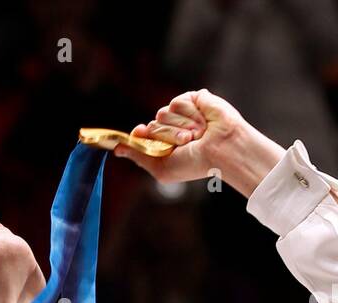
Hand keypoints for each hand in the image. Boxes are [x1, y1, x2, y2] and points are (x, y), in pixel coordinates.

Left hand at [114, 88, 246, 183]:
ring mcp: (183, 113)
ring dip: (180, 127)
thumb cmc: (195, 164)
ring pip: (163, 112)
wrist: (221, 150)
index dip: (141, 134)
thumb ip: (138, 156)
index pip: (143, 134)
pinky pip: (178, 102)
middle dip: (167, 136)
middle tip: (186, 143)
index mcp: (164, 144)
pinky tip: (203, 122)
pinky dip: (189, 114)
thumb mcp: (161, 167)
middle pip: (152, 124)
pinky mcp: (194, 99)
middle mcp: (172, 127)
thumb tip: (116, 149)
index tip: (141, 134)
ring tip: (197, 135)